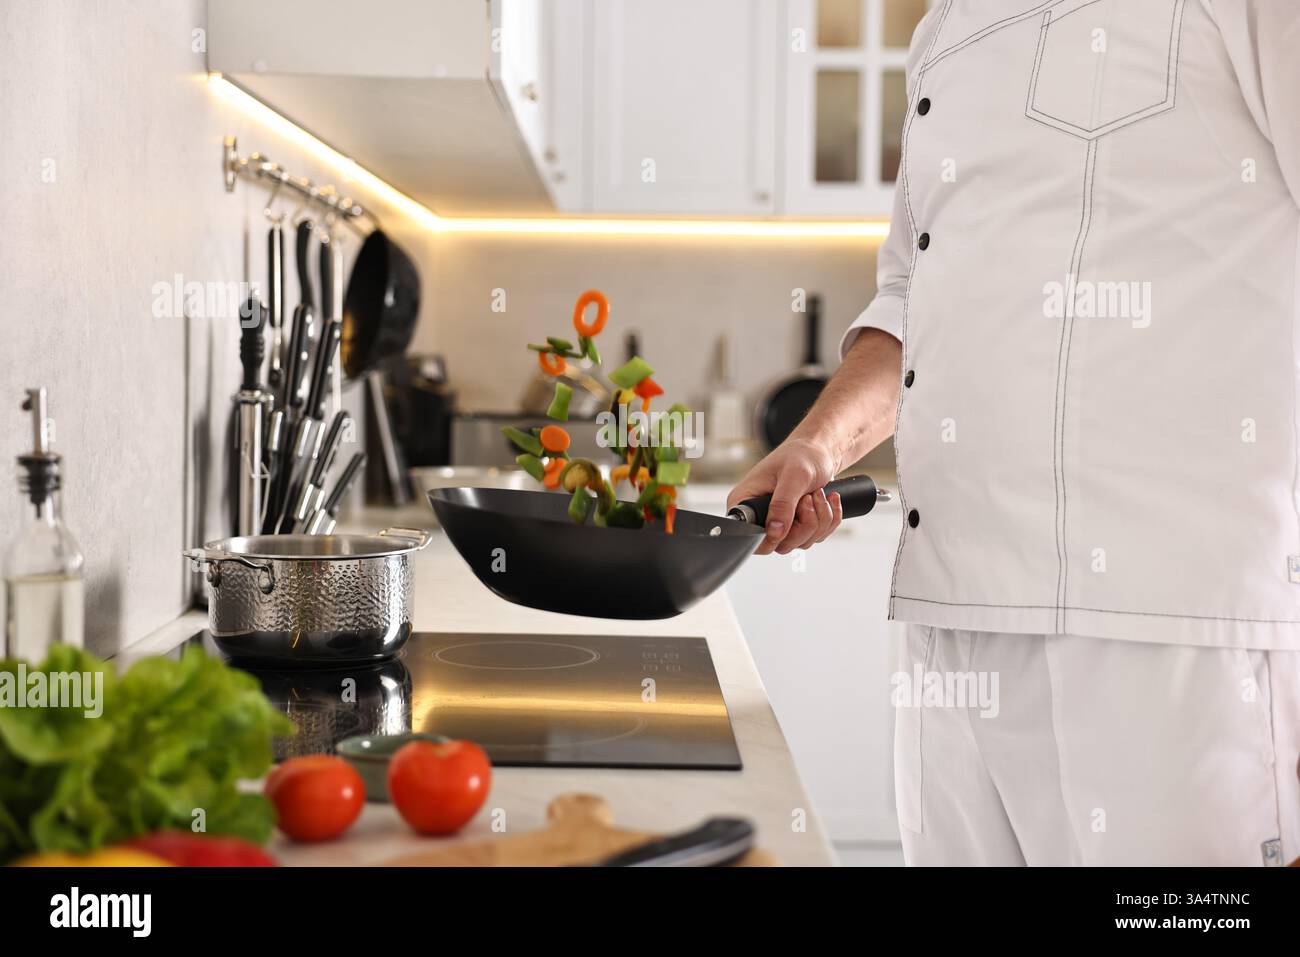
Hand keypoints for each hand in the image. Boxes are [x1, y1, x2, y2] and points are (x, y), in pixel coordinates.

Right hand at [727, 436, 842, 554]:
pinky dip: (829, 519)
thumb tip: (774, 532)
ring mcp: (781, 523)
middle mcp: (761, 517)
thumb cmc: (802, 455)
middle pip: (780, 544)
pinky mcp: (798, 525)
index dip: (772, 537)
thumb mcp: (793, 476)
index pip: (750, 536)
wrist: (820, 452)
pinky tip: (827, 499)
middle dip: (805, 524)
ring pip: (801, 542)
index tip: (792, 519)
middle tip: (809, 497)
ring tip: (818, 493)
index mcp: (747, 502)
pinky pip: (816, 537)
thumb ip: (783, 505)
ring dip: (820, 519)